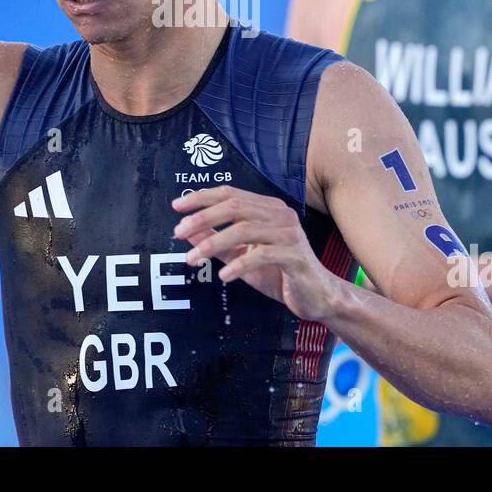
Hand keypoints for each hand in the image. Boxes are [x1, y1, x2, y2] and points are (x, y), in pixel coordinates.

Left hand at [171, 185, 339, 321]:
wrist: (316, 297)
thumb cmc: (278, 273)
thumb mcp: (241, 256)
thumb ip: (217, 242)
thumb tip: (188, 232)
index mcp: (267, 208)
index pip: (230, 194)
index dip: (202, 198)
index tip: (176, 207)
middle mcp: (280, 215)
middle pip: (235, 207)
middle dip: (203, 218)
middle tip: (179, 232)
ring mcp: (290, 234)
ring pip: (245, 229)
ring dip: (214, 243)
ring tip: (193, 259)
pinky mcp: (296, 256)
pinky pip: (263, 255)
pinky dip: (239, 265)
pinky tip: (223, 276)